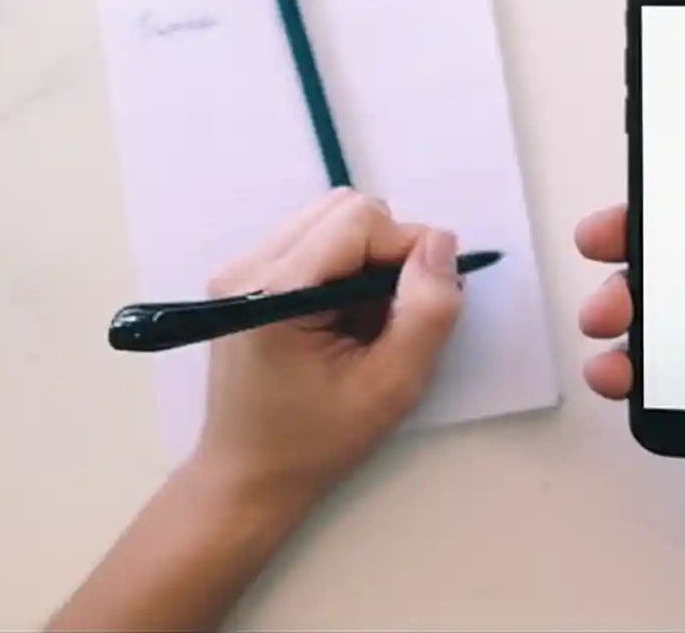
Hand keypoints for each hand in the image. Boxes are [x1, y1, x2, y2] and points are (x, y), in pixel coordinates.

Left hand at [194, 188, 463, 507]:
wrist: (247, 476)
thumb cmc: (317, 441)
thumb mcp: (391, 387)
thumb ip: (426, 312)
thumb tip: (443, 242)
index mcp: (275, 290)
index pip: (360, 220)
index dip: (409, 248)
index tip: (425, 301)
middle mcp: (247, 264)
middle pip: (344, 208)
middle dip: (388, 248)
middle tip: (395, 312)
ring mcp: (240, 266)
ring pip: (331, 217)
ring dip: (367, 257)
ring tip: (368, 318)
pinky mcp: (246, 276)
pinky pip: (314, 238)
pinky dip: (345, 265)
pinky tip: (343, 316)